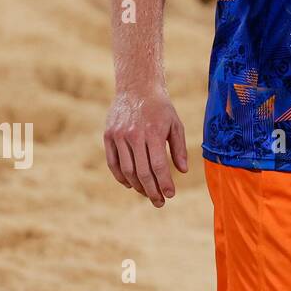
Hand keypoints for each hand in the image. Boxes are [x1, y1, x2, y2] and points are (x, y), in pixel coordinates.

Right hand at [104, 87, 188, 207]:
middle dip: (152, 191)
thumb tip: (182, 171)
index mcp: (153, 133)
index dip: (164, 183)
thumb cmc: (161, 108)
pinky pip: (113, 163)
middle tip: (159, 202)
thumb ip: (179, 148)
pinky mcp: (108, 136)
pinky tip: (131, 184)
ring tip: (148, 194)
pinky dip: (121, 177)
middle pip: (142, 172)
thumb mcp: (175, 124)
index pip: (158, 165)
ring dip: (137, 186)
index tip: (170, 195)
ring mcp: (119, 136)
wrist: (137, 88)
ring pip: (127, 170)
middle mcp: (134, 136)